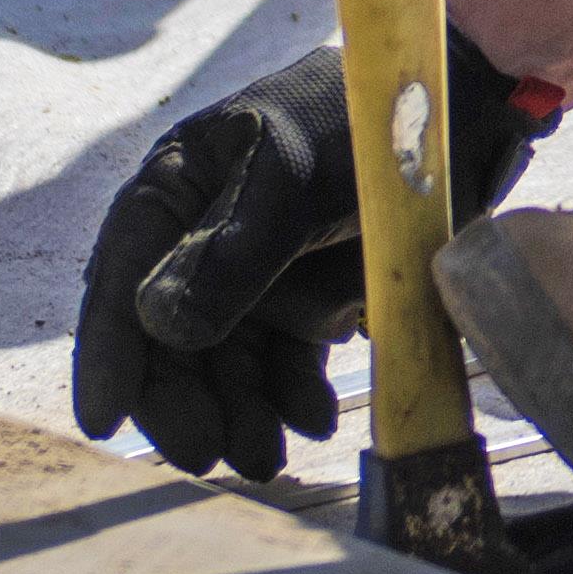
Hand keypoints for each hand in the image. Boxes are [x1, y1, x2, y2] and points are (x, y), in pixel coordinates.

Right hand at [71, 27, 554, 479]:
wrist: (468, 115)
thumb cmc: (368, 123)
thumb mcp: (295, 177)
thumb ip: (231, 251)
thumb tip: (154, 324)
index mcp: (180, 183)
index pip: (123, 272)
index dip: (109, 349)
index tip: (104, 419)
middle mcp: (206, 232)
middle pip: (169, 334)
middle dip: (183, 399)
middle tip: (206, 455)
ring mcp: (257, 272)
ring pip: (224, 363)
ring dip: (236, 413)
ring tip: (265, 458)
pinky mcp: (307, 300)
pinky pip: (281, 365)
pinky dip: (289, 398)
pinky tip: (314, 420)